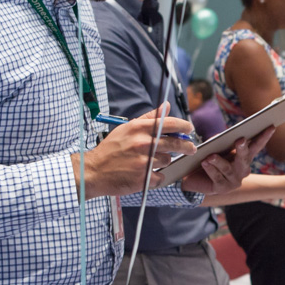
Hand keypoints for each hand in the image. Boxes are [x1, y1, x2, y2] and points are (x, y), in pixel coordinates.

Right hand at [75, 104, 195, 198]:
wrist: (93, 171)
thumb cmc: (111, 149)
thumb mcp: (127, 129)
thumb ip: (149, 118)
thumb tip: (166, 106)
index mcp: (139, 129)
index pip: (169, 124)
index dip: (183, 126)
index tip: (189, 129)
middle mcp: (142, 143)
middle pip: (175, 144)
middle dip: (186, 146)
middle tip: (191, 149)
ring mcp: (143, 162)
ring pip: (167, 160)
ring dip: (163, 161)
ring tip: (150, 162)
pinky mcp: (143, 178)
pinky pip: (160, 177)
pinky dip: (156, 177)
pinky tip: (146, 174)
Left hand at [181, 127, 272, 194]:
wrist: (196, 179)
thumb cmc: (209, 160)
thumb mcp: (216, 148)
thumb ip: (220, 141)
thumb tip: (219, 138)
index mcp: (245, 158)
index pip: (256, 146)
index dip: (264, 137)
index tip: (271, 127)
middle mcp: (242, 170)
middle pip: (244, 158)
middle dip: (242, 149)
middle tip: (240, 140)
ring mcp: (234, 181)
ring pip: (228, 169)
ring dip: (219, 161)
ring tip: (210, 156)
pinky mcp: (222, 188)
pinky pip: (217, 177)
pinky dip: (210, 169)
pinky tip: (205, 163)